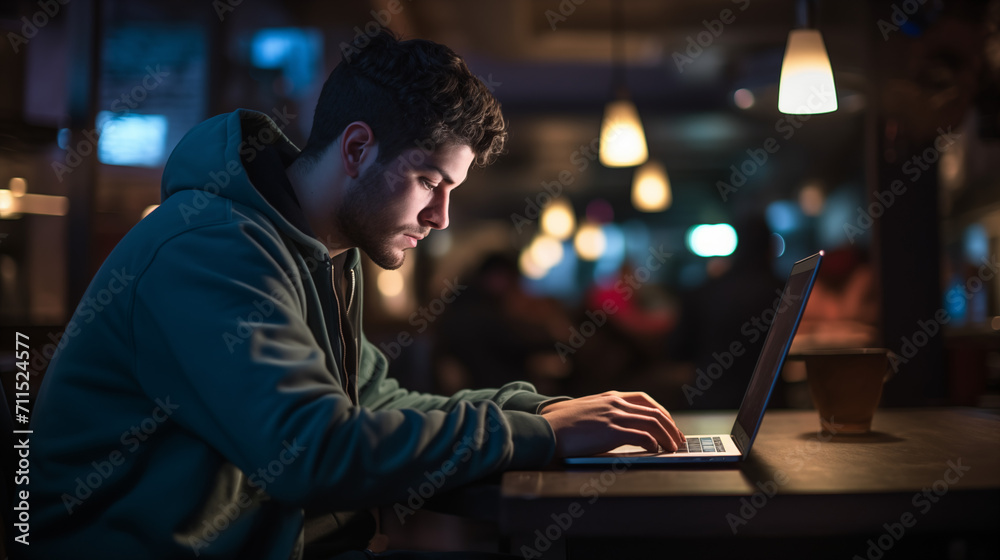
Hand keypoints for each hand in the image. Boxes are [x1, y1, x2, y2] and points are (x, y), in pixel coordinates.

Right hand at [539, 391, 683, 456]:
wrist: (545, 428)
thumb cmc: (562, 424)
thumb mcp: (587, 411)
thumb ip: (603, 414)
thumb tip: (617, 427)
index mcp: (610, 397)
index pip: (645, 400)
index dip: (662, 413)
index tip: (669, 425)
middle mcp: (615, 403)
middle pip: (654, 412)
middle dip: (671, 427)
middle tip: (678, 440)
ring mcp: (613, 416)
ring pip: (652, 423)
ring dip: (667, 437)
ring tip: (673, 448)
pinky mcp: (610, 431)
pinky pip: (641, 436)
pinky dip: (653, 443)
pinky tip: (656, 450)